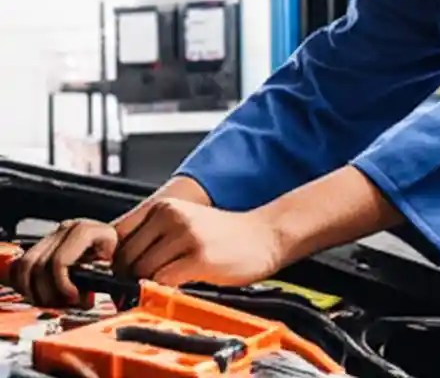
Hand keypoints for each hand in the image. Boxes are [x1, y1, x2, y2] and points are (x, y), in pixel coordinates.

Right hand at [8, 219, 117, 306]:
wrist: (124, 243)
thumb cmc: (123, 255)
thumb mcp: (120, 265)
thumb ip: (109, 281)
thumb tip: (91, 299)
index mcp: (86, 231)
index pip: (59, 261)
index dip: (62, 285)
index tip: (73, 298)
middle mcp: (67, 229)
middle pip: (39, 266)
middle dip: (48, 292)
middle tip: (63, 304)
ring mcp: (54, 235)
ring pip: (26, 266)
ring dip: (35, 291)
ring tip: (54, 301)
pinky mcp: (44, 244)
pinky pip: (22, 266)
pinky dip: (26, 284)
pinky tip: (42, 294)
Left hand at [112, 199, 284, 287]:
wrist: (268, 235)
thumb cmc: (226, 235)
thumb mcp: (185, 223)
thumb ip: (154, 235)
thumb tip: (115, 265)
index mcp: (164, 206)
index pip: (114, 235)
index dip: (112, 260)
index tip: (122, 274)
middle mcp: (171, 216)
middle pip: (124, 257)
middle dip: (126, 279)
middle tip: (140, 289)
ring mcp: (186, 235)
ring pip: (140, 271)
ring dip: (145, 287)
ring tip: (160, 290)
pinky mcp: (199, 257)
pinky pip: (162, 281)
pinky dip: (161, 292)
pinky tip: (174, 291)